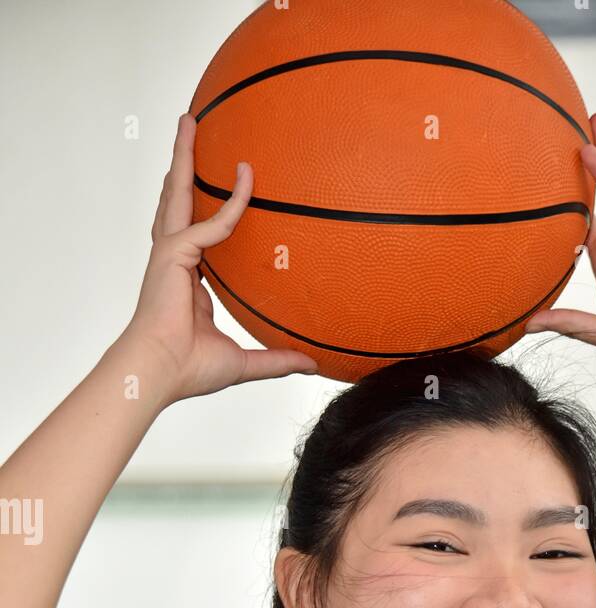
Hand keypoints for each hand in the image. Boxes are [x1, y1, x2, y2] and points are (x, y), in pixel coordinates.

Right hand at [123, 113, 317, 404]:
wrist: (160, 373)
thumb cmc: (189, 371)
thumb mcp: (245, 362)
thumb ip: (277, 358)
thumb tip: (311, 364)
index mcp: (185, 280)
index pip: (196, 233)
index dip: (210, 211)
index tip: (229, 194)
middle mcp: (173, 259)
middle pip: (176, 201)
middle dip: (182, 165)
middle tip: (188, 130)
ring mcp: (170, 252)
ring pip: (178, 194)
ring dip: (184, 157)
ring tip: (188, 123)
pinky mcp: (173, 253)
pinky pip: (210, 222)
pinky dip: (232, 202)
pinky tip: (247, 178)